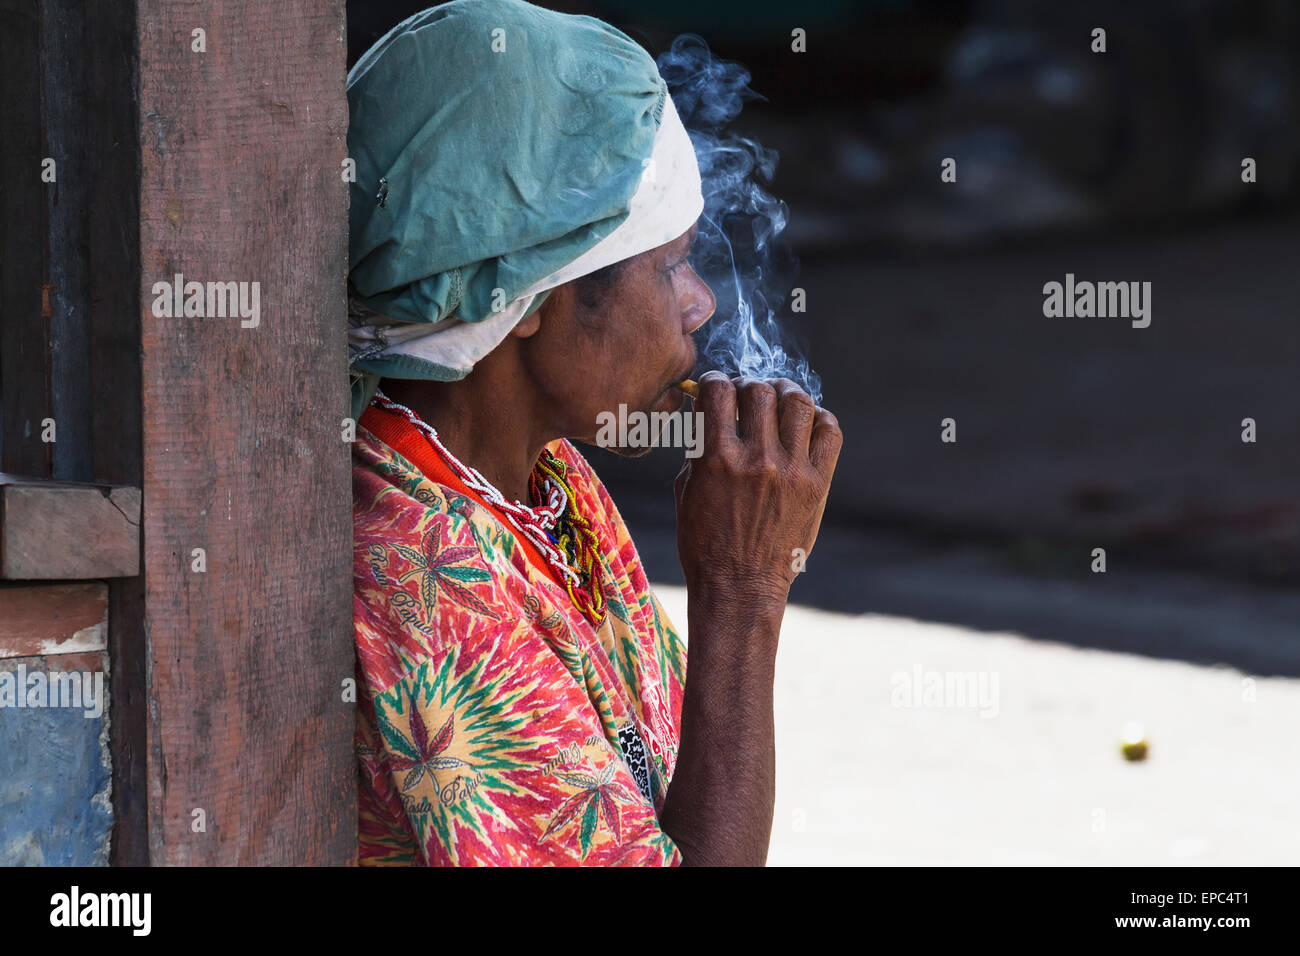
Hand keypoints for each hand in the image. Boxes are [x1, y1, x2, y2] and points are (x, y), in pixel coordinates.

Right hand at [674, 372, 841, 602]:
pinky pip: (830, 431)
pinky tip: (806, 424)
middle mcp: (757, 459)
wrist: (740, 586)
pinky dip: (819, 418)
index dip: (715, 381)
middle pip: (760, 390)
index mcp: (716, 458)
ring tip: (778, 399)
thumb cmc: (704, 542)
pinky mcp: (817, 484)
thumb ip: (698, 448)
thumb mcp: (686, 491)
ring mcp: (791, 470)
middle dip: (748, 386)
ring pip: (798, 402)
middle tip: (746, 395)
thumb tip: (707, 413)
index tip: (715, 387)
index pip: (719, 391)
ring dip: (785, 393)